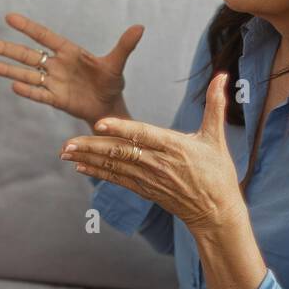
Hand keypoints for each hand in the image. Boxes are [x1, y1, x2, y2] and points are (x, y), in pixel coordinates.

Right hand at [0, 12, 143, 128]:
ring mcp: (54, 83)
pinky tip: (12, 85)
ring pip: (27, 74)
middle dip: (7, 49)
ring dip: (8, 69)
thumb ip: (125, 46)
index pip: (44, 37)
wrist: (109, 107)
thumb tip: (141, 27)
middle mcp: (57, 66)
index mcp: (69, 52)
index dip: (27, 28)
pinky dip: (27, 90)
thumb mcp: (117, 64)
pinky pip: (38, 94)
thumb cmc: (111, 82)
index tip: (8, 17)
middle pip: (28, 55)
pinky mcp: (55, 100)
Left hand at [59, 72, 244, 233]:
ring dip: (88, 159)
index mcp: (175, 147)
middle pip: (120, 152)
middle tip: (67, 142)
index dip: (120, 128)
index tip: (99, 122)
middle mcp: (158, 163)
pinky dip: (98, 173)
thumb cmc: (218, 173)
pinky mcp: (144, 190)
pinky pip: (117, 180)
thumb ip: (216, 105)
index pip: (143, 134)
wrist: (215, 212)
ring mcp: (149, 179)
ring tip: (65, 152)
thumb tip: (223, 76)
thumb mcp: (217, 137)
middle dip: (91, 146)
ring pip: (114, 166)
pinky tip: (80, 166)